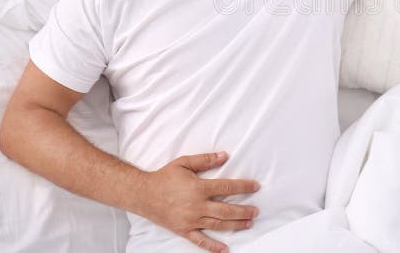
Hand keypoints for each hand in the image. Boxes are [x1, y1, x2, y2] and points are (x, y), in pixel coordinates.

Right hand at [139, 152, 259, 252]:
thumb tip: (225, 155)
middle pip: (226, 210)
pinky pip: (200, 240)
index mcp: (198, 188)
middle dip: (244, 211)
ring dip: (235, 225)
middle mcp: (197, 206)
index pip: (227, 187)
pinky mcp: (183, 230)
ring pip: (218, 224)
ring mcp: (191, 220)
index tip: (255, 187)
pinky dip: (213, 246)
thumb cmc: (164, 177)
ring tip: (249, 223)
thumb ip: (205, 160)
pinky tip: (225, 249)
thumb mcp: (184, 162)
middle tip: (256, 211)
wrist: (143, 194)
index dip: (244, 187)